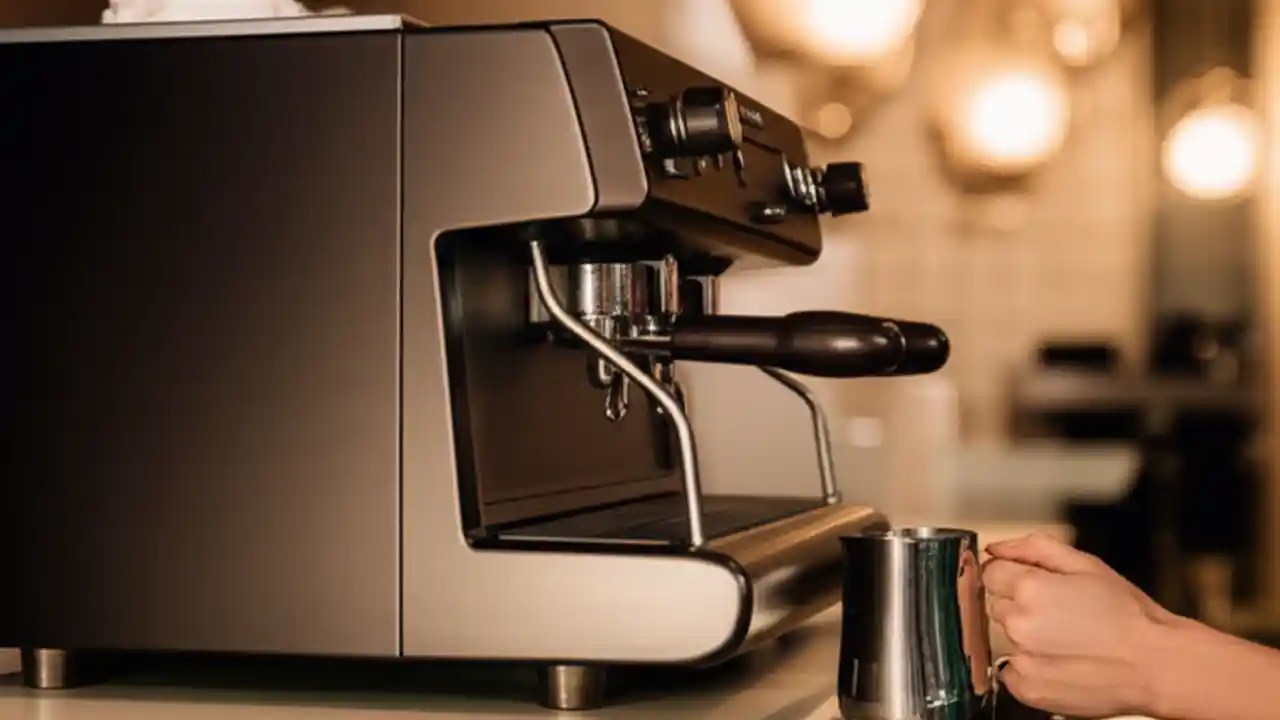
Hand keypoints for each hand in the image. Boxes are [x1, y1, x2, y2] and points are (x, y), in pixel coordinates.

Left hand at [982, 533, 1177, 717]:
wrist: (1157, 665)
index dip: (1014, 575)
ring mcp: (1022, 660)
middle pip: (998, 604)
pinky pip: (1012, 672)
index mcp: (1030, 589)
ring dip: (1027, 636)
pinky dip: (1030, 668)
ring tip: (1067, 640)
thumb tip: (996, 547)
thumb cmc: (1127, 615)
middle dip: (1021, 604)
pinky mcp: (1028, 690)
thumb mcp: (1085, 564)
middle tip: (1061, 613)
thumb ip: (1033, 548)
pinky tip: (1061, 662)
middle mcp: (1019, 625)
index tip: (1037, 585)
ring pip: (1006, 637)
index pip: (991, 572)